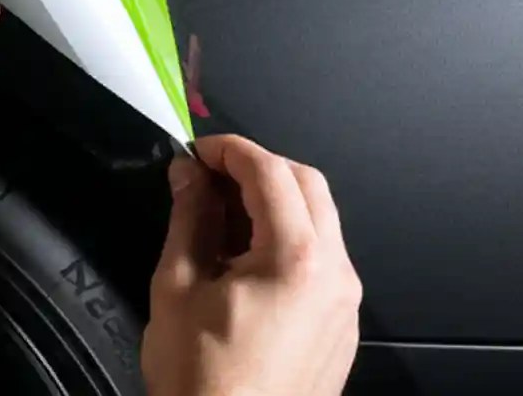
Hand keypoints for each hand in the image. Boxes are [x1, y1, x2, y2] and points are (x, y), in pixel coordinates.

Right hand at [142, 135, 361, 395]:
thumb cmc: (200, 378)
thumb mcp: (177, 288)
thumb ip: (188, 219)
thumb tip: (188, 173)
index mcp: (294, 259)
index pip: (270, 171)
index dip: (230, 150)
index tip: (198, 151)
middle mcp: (335, 273)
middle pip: (308, 185)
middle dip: (260, 167)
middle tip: (212, 176)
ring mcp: (345, 303)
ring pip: (322, 222)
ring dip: (277, 202)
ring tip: (224, 219)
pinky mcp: (343, 326)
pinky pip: (325, 261)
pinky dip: (291, 240)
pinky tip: (249, 260)